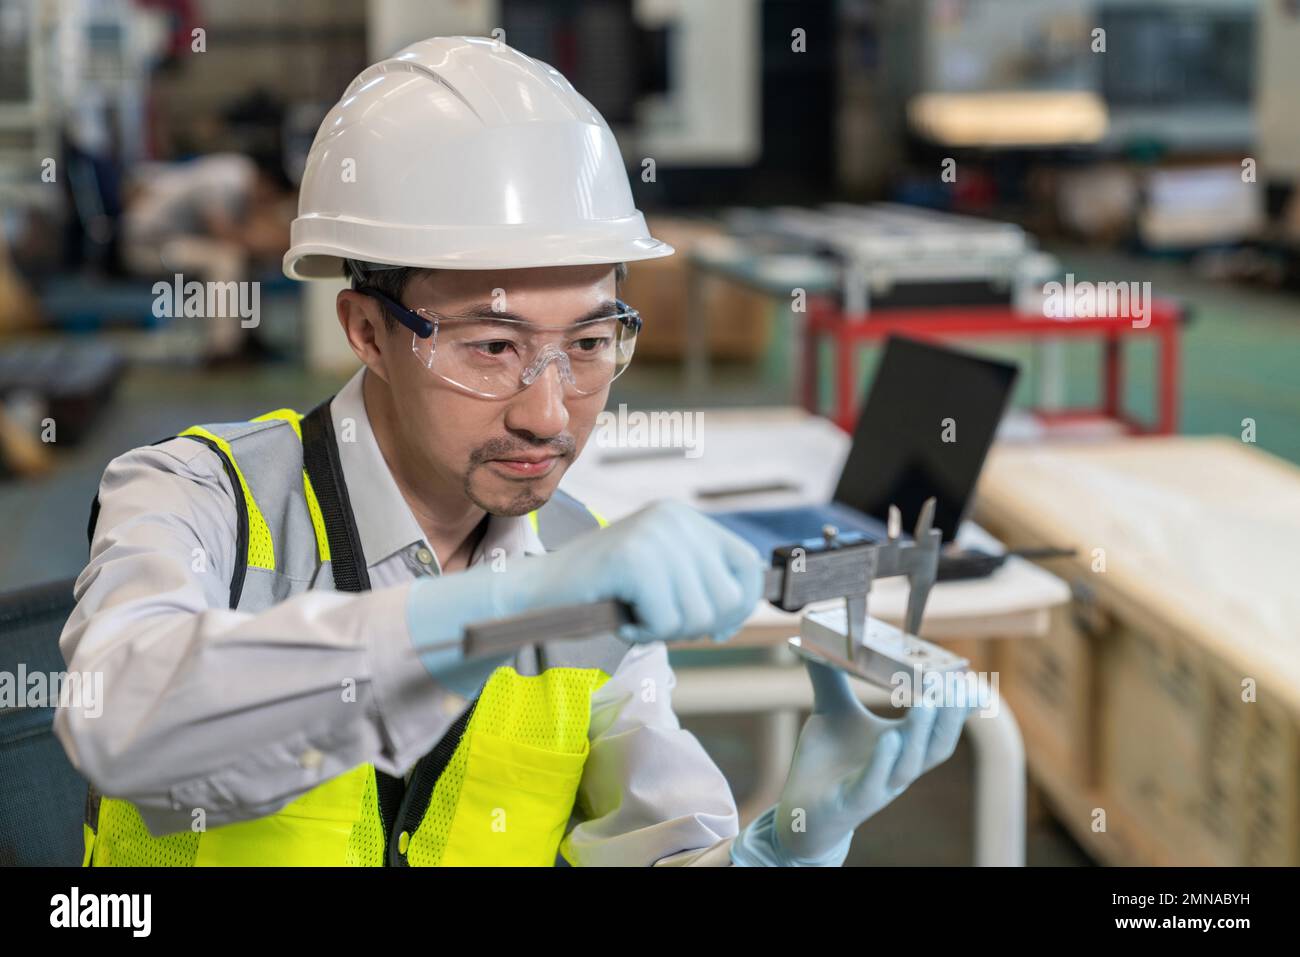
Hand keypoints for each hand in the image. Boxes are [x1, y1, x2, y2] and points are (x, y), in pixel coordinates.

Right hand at [405, 500, 764, 694]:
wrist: (537, 594)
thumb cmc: (600, 594)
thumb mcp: (661, 578)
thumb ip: (699, 583)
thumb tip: (738, 611)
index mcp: (683, 517)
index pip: (746, 565)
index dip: (739, 605)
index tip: (716, 628)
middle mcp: (673, 517)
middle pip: (726, 597)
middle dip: (693, 624)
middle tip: (653, 617)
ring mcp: (653, 534)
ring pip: (698, 614)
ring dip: (664, 629)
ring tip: (633, 613)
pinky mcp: (634, 558)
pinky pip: (666, 620)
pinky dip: (642, 631)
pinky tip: (620, 617)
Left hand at [731, 658, 970, 865]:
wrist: (800, 809)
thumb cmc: (825, 760)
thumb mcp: (831, 711)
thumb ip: (831, 676)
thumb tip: (821, 637)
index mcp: (901, 747)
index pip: (940, 729)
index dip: (958, 709)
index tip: (973, 681)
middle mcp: (897, 769)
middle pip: (936, 746)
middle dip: (949, 717)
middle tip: (954, 685)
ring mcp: (878, 788)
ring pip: (909, 764)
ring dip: (920, 733)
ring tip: (926, 702)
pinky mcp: (851, 802)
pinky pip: (872, 783)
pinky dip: (883, 763)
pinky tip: (888, 739)